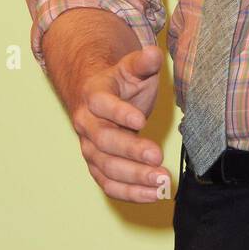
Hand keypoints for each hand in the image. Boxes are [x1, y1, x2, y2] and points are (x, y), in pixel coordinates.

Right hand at [68, 44, 172, 202]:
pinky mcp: (97, 167)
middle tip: (158, 157)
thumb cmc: (120, 83)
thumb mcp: (132, 67)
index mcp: (94, 95)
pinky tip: (152, 196)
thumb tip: (153, 53)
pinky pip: (109, 185)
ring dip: (134, 178)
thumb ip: (143, 62)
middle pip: (105, 141)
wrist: (98, 97)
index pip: (103, 105)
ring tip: (161, 182)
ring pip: (107, 167)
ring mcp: (90, 148)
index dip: (119, 112)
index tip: (141, 119)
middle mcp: (87, 124)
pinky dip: (129, 193)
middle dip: (132, 151)